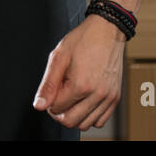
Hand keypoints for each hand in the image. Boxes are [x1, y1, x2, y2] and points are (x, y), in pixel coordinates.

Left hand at [32, 15, 124, 131]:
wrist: (107, 30)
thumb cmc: (84, 39)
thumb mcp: (58, 57)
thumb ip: (48, 84)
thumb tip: (39, 105)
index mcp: (81, 84)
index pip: (56, 109)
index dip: (50, 101)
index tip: (53, 89)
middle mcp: (97, 94)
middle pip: (70, 121)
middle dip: (60, 112)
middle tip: (59, 96)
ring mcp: (108, 97)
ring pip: (86, 125)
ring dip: (75, 115)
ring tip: (72, 97)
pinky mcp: (115, 97)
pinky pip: (100, 121)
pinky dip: (90, 116)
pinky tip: (84, 101)